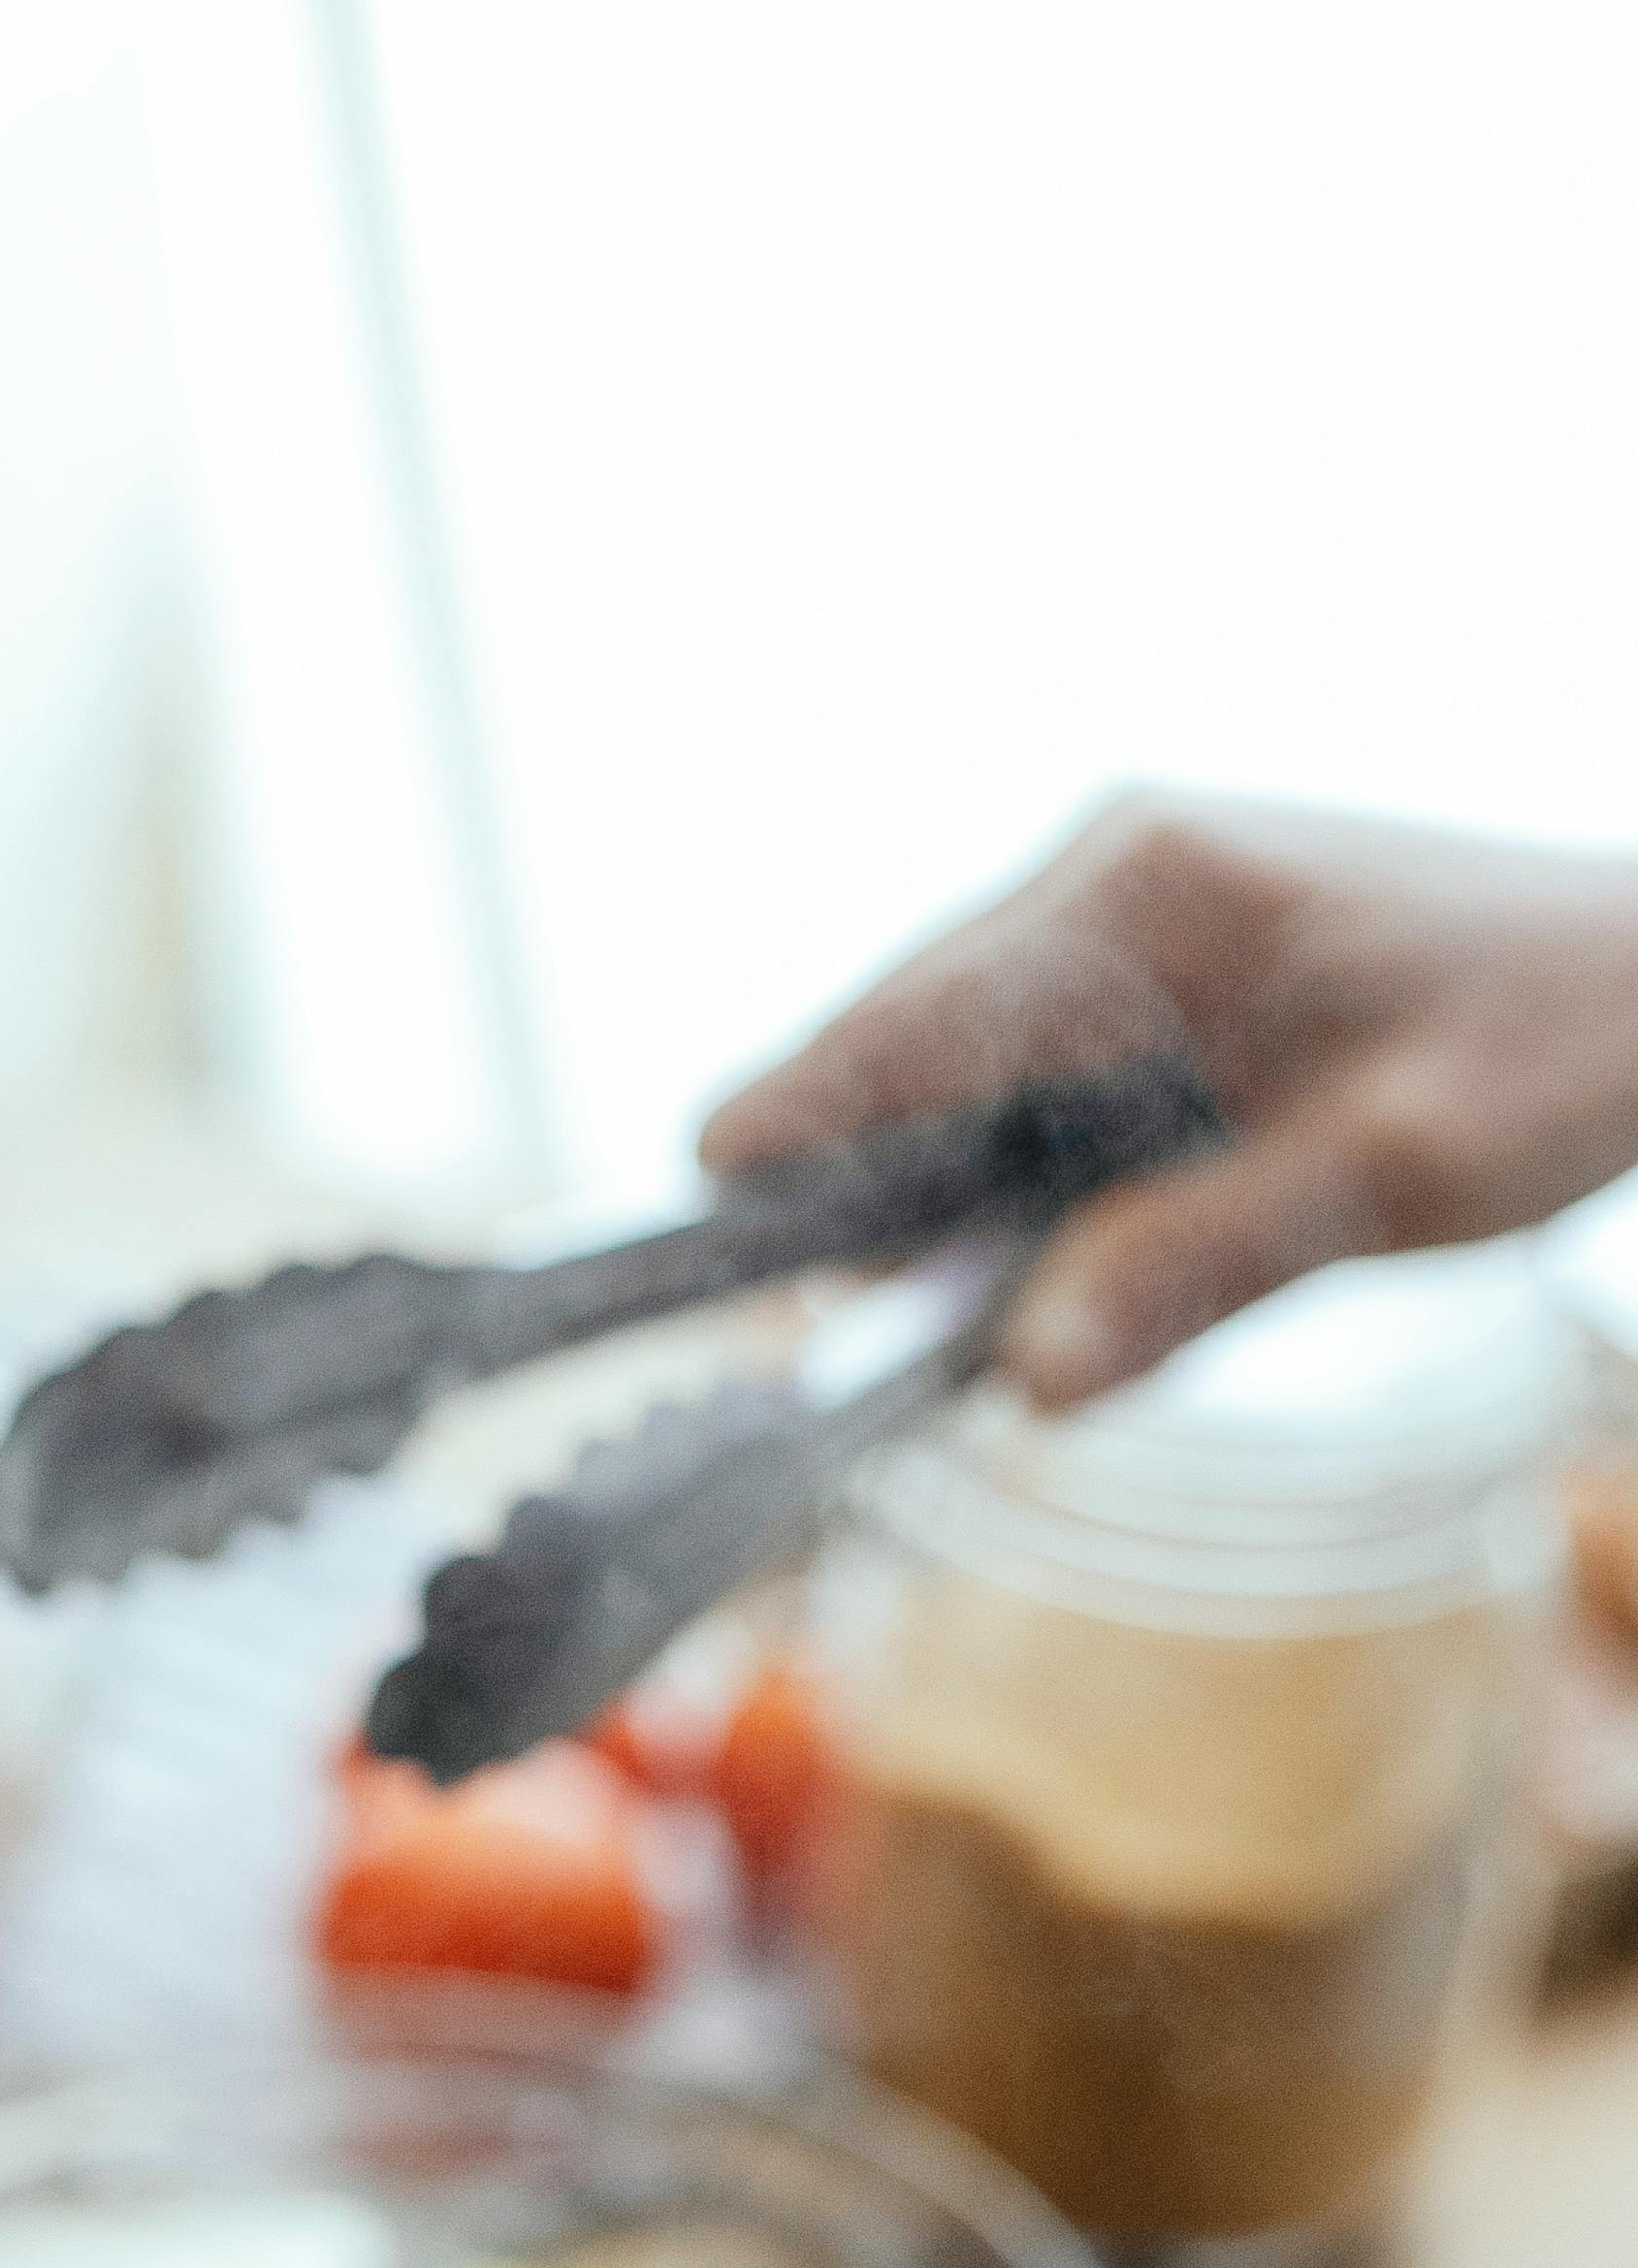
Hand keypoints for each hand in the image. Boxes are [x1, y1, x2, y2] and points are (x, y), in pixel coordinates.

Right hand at [699, 796, 1637, 1408]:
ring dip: (948, 1223)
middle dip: (875, 1217)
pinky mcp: (1144, 989)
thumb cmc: (1562, 1041)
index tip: (715, 1268)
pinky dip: (1012, 1202)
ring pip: (951, 1098)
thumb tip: (1020, 1380)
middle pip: (894, 1066)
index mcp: (1139, 893)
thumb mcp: (1392, 1171)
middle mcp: (1099, 887)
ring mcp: (1115, 933)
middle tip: (878, 1369)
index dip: (789, 1152)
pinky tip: (1053, 1279)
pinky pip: (1022, 1107)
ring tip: (962, 1343)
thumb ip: (1196, 1266)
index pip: (897, 1025)